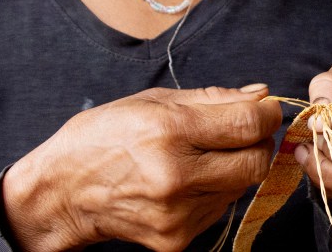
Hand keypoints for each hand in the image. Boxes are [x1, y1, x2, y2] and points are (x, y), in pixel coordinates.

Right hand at [2, 84, 280, 251]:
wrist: (62, 193)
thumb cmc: (105, 137)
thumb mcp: (153, 101)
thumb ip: (213, 98)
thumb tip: (262, 95)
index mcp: (168, 131)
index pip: (247, 124)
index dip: (268, 114)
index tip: (267, 109)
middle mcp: (175, 175)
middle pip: (256, 161)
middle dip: (259, 142)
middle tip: (244, 132)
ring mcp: (177, 213)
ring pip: (241, 187)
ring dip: (235, 167)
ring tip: (203, 156)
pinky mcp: (176, 239)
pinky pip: (219, 209)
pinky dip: (214, 191)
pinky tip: (187, 181)